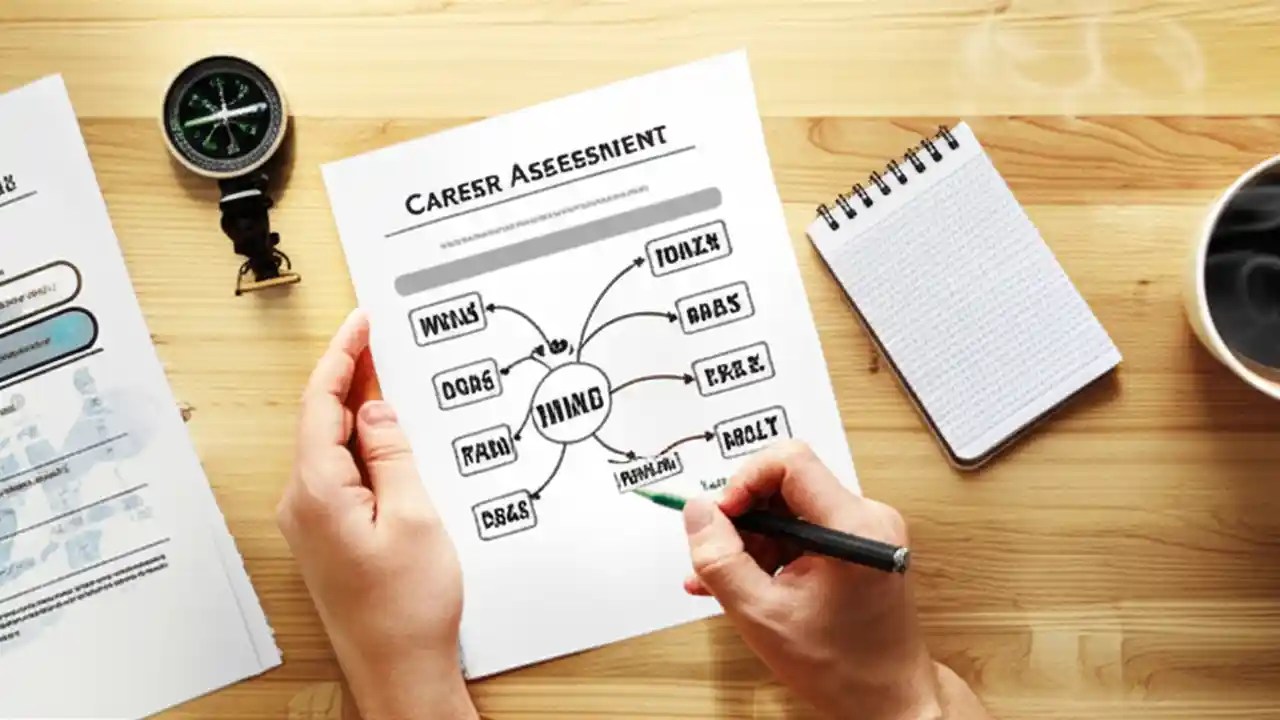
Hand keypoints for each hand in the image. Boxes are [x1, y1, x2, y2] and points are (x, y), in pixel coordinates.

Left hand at [277, 310, 476, 719]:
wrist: (399, 668)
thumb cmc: (406, 606)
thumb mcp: (414, 515)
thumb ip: (391, 454)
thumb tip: (374, 409)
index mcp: (317, 491)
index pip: (321, 402)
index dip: (342, 356)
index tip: (361, 323)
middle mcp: (302, 503)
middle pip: (321, 419)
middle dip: (351, 376)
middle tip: (382, 341)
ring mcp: (311, 520)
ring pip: (331, 445)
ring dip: (358, 412)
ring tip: (390, 379)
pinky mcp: (326, 534)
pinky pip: (339, 472)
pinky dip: (361, 445)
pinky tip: (388, 437)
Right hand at [682, 441, 989, 719]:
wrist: (887, 700)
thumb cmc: (843, 667)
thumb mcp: (761, 615)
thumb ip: (720, 560)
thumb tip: (697, 513)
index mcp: (853, 529)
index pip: (791, 461)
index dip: (745, 480)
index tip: (721, 513)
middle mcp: (867, 519)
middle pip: (787, 484)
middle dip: (743, 516)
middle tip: (717, 552)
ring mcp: (865, 532)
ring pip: (790, 509)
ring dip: (752, 539)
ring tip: (725, 579)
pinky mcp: (858, 545)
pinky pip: (803, 530)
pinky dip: (772, 550)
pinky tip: (747, 580)